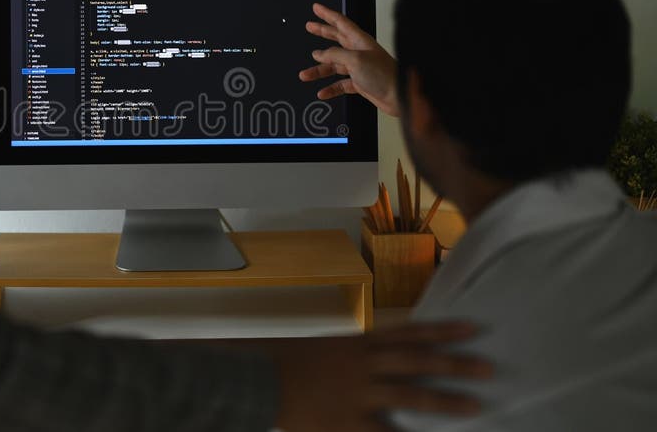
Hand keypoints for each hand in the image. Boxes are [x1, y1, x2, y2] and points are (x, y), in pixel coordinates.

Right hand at [274, 322, 491, 431]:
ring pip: (410, 393)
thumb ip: (359, 355)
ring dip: (444, 399)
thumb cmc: (292, 363)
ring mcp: (359, 393)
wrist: (261, 379)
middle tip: (488, 367)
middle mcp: (366, 364)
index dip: (442, 331)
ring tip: (474, 405)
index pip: (409, 333)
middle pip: (418, 361)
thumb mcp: (329, 350)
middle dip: (454, 364)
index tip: (472, 328)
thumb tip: (389, 356)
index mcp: (361, 344)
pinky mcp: (349, 421)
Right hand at [298, 3, 399, 116]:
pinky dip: (331, 88)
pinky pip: (340, 84)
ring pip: (334, 66)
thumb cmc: (384, 74)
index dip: (326, 14)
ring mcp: (359, 67)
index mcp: (359, 40)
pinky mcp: (360, 82)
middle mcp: (358, 51)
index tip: (316, 7)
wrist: (398, 95)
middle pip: (335, 39)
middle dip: (321, 32)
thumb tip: (320, 54)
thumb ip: (335, 54)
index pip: (340, 22)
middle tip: (309, 26)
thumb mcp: (355, 59)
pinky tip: (323, 92)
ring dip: (319, 70)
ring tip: (305, 74)